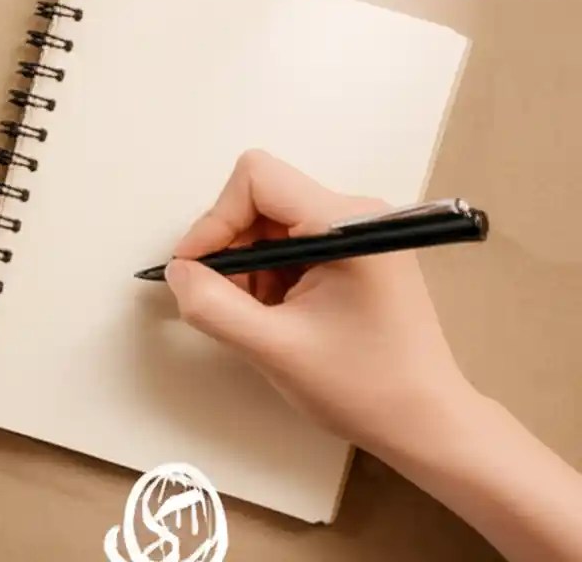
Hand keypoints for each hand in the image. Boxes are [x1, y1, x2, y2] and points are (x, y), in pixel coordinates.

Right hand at [163, 150, 477, 456]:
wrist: (424, 422)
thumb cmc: (363, 387)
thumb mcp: (273, 348)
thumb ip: (213, 305)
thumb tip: (178, 272)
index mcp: (346, 224)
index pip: (257, 179)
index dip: (214, 220)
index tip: (197, 270)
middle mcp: (356, 214)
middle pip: (261, 200)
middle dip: (231, 249)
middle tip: (226, 303)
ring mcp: (358, 233)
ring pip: (271, 225)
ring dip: (249, 268)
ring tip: (260, 319)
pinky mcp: (356, 255)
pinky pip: (291, 245)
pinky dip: (270, 277)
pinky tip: (280, 317)